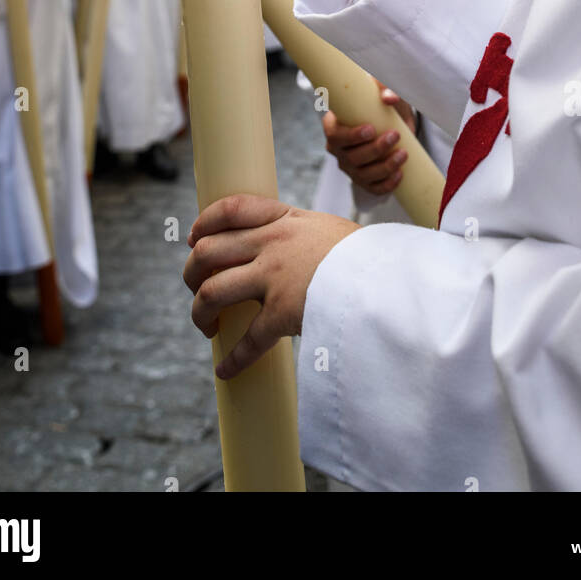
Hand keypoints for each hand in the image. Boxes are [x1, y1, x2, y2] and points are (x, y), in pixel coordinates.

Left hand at [184, 196, 357, 378]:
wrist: (388, 276)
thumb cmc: (366, 255)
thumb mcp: (328, 229)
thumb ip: (301, 235)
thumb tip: (290, 248)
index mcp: (283, 220)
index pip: (230, 209)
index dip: (204, 223)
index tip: (194, 238)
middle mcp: (272, 244)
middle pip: (208, 251)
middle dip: (191, 272)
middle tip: (196, 288)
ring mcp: (274, 277)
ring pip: (212, 292)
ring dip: (199, 314)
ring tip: (206, 327)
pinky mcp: (282, 313)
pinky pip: (246, 341)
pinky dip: (232, 359)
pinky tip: (225, 370)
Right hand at [323, 87, 416, 195]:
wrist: (393, 123)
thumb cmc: (381, 105)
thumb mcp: (382, 91)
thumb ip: (384, 87)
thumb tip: (388, 98)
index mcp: (334, 126)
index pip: (335, 135)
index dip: (352, 136)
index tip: (371, 129)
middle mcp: (338, 150)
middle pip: (351, 157)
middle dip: (375, 149)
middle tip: (395, 136)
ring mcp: (350, 167)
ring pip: (363, 175)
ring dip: (385, 167)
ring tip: (403, 154)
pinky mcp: (364, 180)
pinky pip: (372, 188)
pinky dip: (386, 184)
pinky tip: (399, 174)